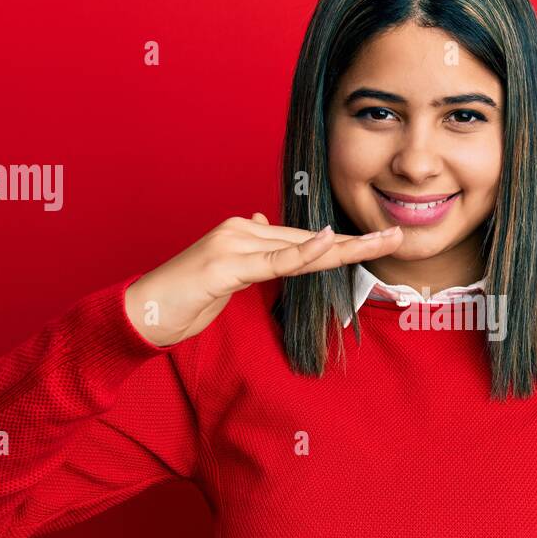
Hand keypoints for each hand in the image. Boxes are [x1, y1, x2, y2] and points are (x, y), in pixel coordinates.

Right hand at [124, 213, 402, 346]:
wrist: (141, 312)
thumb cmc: (182, 299)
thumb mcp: (224, 278)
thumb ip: (249, 256)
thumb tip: (265, 225)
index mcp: (245, 233)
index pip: (303, 239)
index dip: (343, 243)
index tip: (378, 241)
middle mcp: (241, 230)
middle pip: (309, 239)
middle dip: (355, 241)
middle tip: (395, 235)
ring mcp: (232, 244)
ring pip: (298, 247)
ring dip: (344, 247)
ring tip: (381, 241)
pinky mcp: (224, 265)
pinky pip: (272, 261)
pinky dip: (303, 253)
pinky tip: (330, 244)